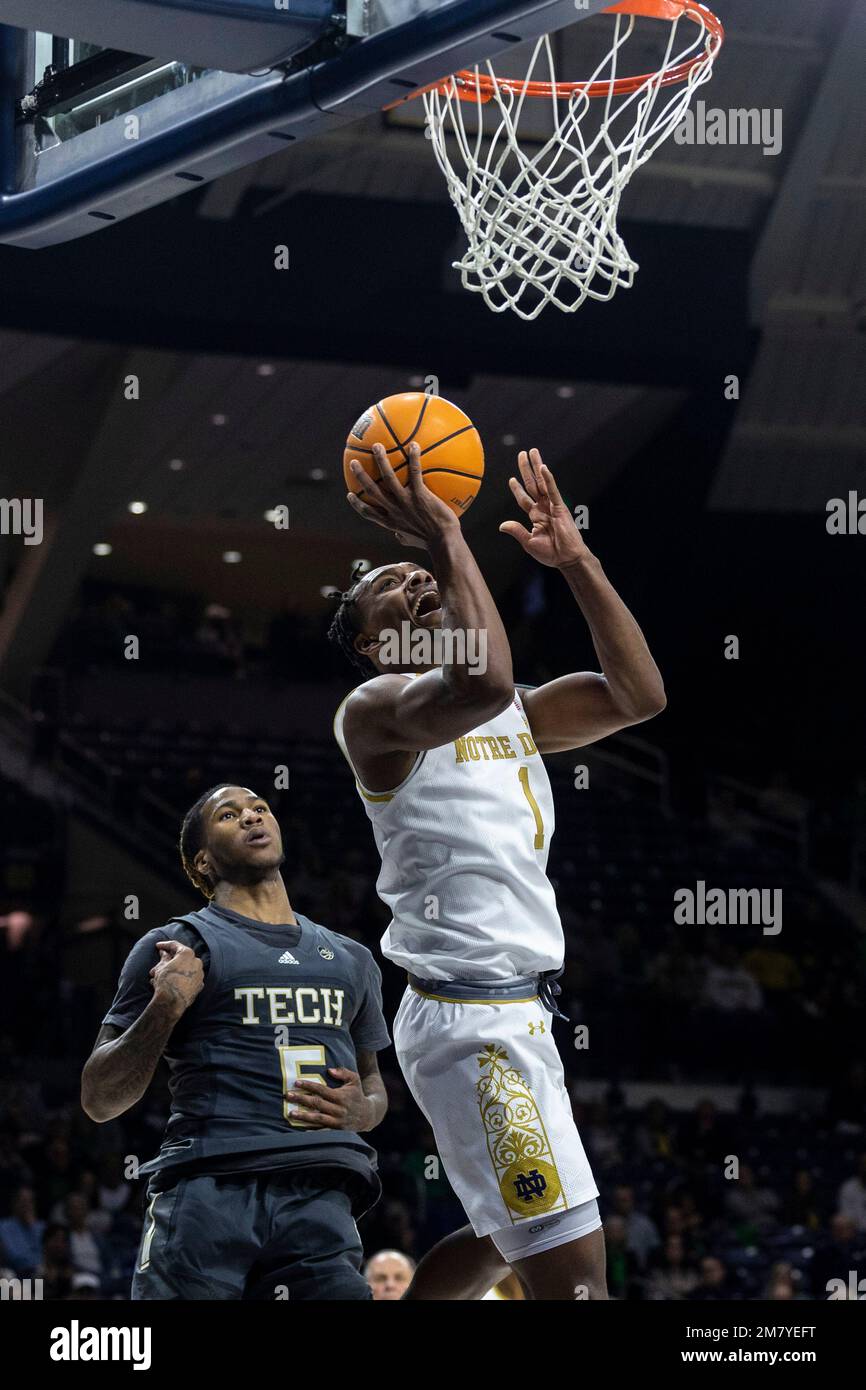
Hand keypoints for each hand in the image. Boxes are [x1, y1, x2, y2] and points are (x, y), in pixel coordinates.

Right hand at [150, 941, 203, 1017]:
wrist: (173, 1002)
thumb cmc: (166, 981)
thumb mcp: (161, 967)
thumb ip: (164, 958)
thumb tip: (163, 953)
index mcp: (187, 954)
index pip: (175, 946)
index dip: (165, 945)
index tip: (158, 946)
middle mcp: (197, 962)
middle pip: (181, 958)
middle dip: (169, 961)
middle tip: (158, 965)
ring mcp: (200, 974)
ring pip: (185, 969)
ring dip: (175, 971)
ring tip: (161, 977)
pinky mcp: (199, 986)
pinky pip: (189, 979)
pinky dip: (181, 979)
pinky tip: (172, 984)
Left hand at [285, 1067, 373, 1131]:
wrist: (367, 1115)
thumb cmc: (357, 1095)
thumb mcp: (354, 1080)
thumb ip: (343, 1073)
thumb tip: (329, 1070)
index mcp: (341, 1096)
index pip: (322, 1090)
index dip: (309, 1086)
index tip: (296, 1082)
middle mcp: (338, 1109)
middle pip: (317, 1103)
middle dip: (301, 1099)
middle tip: (288, 1095)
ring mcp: (336, 1121)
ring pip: (317, 1118)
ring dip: (303, 1116)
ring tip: (290, 1113)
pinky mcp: (335, 1130)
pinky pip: (321, 1130)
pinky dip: (311, 1130)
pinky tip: (300, 1129)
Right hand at [347, 441, 459, 548]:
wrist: (443, 542)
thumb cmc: (432, 542)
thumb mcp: (413, 541)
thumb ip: (404, 537)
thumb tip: (400, 537)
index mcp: (391, 522)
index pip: (368, 513)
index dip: (357, 504)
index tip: (350, 494)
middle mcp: (394, 510)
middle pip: (372, 490)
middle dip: (361, 476)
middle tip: (353, 463)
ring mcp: (406, 501)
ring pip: (388, 478)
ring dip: (381, 461)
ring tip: (377, 446)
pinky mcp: (420, 495)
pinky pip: (415, 472)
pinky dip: (414, 458)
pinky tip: (414, 445)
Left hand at [499, 449, 588, 568]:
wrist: (567, 559)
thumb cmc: (551, 554)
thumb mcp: (529, 542)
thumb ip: (517, 531)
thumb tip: (502, 525)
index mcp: (536, 517)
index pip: (524, 499)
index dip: (517, 489)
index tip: (511, 479)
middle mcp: (543, 508)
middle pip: (532, 485)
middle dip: (526, 469)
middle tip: (522, 454)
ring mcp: (552, 506)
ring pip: (542, 482)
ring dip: (537, 466)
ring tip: (533, 452)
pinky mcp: (560, 507)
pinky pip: (553, 490)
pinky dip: (549, 479)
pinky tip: (543, 467)